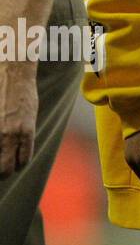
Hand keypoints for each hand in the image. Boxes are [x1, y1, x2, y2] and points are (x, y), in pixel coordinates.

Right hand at [0, 60, 38, 177]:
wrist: (12, 72)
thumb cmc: (23, 91)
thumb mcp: (30, 113)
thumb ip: (25, 132)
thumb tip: (18, 148)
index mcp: (26, 131)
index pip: (22, 161)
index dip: (18, 165)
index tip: (14, 165)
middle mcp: (9, 134)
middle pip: (4, 168)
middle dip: (3, 172)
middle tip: (1, 171)